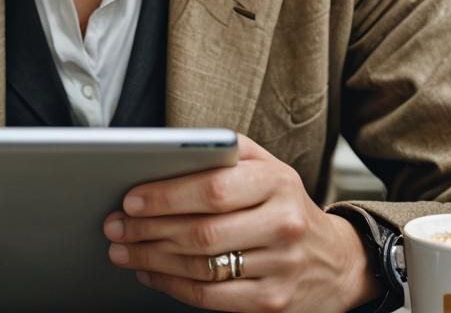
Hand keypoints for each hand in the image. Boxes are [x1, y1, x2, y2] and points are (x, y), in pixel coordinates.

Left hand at [102, 134, 377, 311]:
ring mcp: (280, 267)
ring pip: (202, 267)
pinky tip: (150, 272)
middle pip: (202, 232)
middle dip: (148, 230)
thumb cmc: (282, 202)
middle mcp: (281, 223)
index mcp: (276, 180)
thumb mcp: (264, 166)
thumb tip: (164, 153)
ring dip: (152, 258)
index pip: (213, 189)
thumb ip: (223, 154)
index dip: (167, 195)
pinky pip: (211, 298)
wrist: (336, 261)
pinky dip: (172, 286)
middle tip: (114, 226)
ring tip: (122, 249)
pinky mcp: (273, 303)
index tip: (130, 197)